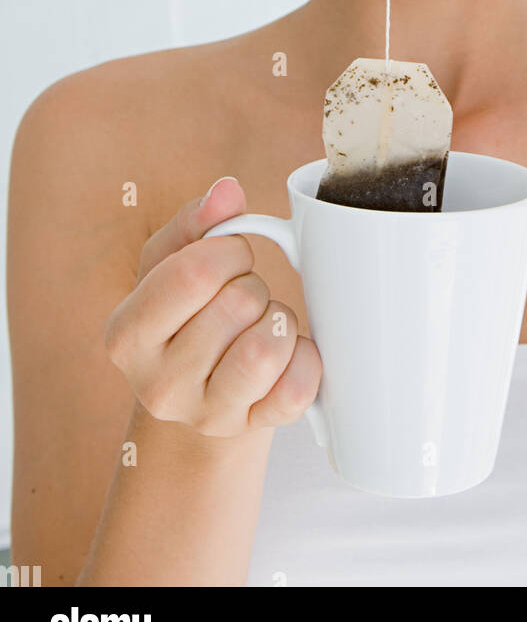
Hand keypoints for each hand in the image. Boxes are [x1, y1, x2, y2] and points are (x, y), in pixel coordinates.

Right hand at [105, 177, 321, 436]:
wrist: (201, 392)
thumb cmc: (186, 312)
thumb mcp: (173, 262)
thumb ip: (197, 221)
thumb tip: (227, 190)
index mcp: (127, 334)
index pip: (193, 274)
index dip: (229, 251)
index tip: (232, 255)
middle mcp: (157, 384)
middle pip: (237, 305)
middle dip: (252, 286)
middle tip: (242, 297)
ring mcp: (204, 416)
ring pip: (267, 350)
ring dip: (279, 321)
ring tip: (262, 323)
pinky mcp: (250, 431)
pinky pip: (297, 388)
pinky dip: (305, 359)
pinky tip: (287, 353)